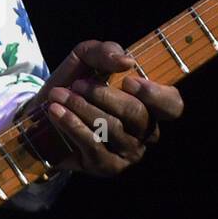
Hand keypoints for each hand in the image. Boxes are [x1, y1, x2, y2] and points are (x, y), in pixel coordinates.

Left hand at [19, 39, 183, 177]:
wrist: (45, 112)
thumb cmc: (75, 82)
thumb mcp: (87, 57)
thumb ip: (106, 51)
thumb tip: (127, 62)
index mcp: (150, 105)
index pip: (172, 105)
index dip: (155, 94)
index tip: (128, 81)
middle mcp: (145, 132)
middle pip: (137, 114)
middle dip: (104, 95)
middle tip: (78, 84)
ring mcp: (128, 153)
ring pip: (112, 128)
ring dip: (81, 107)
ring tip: (58, 95)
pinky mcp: (105, 166)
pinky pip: (92, 145)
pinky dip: (72, 124)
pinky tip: (56, 111)